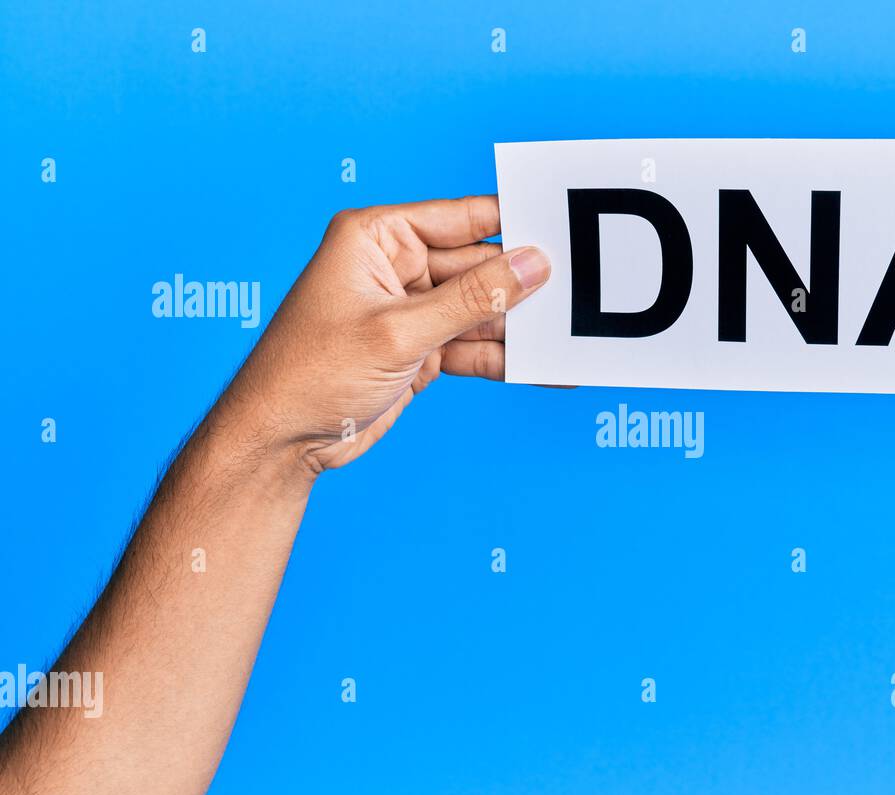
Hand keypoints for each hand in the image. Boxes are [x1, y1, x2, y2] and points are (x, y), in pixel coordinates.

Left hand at [226, 195, 550, 473]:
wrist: (281, 441)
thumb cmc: (311, 373)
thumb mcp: (400, 331)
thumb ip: (472, 299)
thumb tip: (531, 266)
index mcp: (376, 237)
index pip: (459, 219)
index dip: (510, 223)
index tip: (560, 228)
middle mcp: (394, 267)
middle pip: (477, 267)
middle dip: (522, 286)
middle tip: (578, 293)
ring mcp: (409, 311)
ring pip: (480, 311)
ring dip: (519, 329)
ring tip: (569, 338)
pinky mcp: (420, 351)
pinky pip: (474, 347)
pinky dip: (504, 360)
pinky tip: (543, 369)